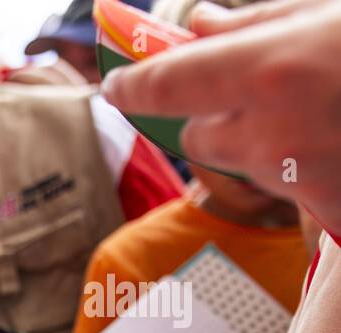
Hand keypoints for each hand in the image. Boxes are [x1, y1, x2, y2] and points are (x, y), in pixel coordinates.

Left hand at [100, 0, 340, 237]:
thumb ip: (254, 22)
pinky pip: (288, 191)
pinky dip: (306, 171)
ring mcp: (298, 182)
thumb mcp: (329, 15)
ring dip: (264, 145)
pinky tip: (339, 143)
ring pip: (242, 165)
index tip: (115, 85)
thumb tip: (195, 24)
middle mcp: (273, 134)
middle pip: (197, 138)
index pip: (165, 87)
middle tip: (270, 91)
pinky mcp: (328, 212)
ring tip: (326, 113)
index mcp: (271, 70)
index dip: (132, 87)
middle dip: (216, 118)